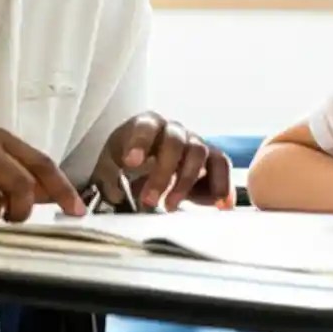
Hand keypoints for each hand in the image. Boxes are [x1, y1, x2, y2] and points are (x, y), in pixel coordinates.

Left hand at [92, 112, 233, 211]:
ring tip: (169, 207)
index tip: (131, 163)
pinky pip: (222, 166)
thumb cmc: (127, 165)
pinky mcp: (210, 159)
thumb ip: (109, 179)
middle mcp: (174, 130)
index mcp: (147, 125)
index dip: (140, 142)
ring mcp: (194, 142)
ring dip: (185, 182)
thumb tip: (114, 195)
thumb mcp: (110, 168)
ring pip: (198, 153)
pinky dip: (223, 185)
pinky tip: (222, 205)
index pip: (146, 127)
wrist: (147, 169)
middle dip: (162, 173)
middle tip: (148, 200)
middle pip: (174, 142)